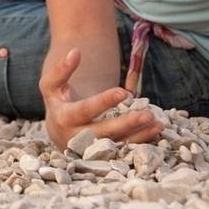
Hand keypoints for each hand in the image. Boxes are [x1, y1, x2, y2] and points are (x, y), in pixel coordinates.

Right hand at [40, 47, 162, 149]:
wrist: (59, 133)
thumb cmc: (58, 103)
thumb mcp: (51, 86)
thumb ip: (61, 69)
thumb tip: (75, 51)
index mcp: (64, 118)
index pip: (86, 110)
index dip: (104, 101)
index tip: (124, 92)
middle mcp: (77, 138)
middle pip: (104, 132)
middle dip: (127, 124)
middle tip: (148, 114)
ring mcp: (91, 151)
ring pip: (117, 144)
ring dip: (139, 135)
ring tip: (157, 124)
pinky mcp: (104, 157)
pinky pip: (124, 151)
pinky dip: (141, 142)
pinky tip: (155, 132)